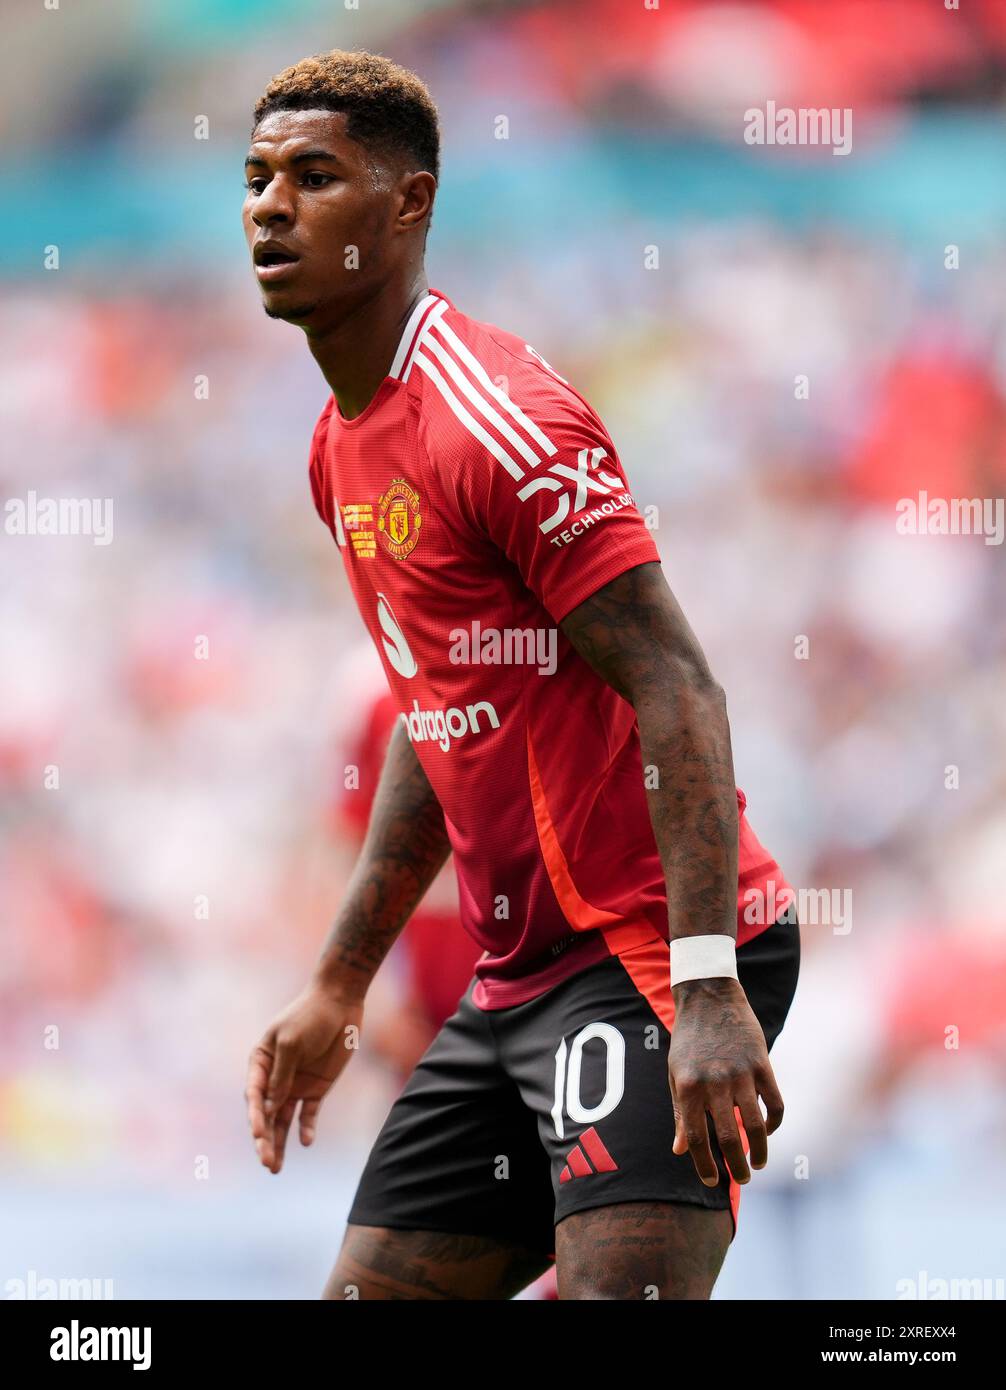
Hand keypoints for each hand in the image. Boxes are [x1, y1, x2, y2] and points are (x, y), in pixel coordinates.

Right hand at [245, 983, 363, 1173]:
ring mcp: (295, 1085)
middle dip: (264, 1140)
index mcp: (260, 1063)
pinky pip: (308, 1114)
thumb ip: (282, 1075)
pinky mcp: (315, 1089)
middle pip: (266, 1115)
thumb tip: (271, 1108)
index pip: (254, 1096)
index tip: (258, 1135)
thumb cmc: (309, 1016)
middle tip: (266, 1163)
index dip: (255, 1117)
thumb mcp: (292, 1042)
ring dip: (279, 1143)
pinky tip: (306, 1142)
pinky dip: (306, 1128)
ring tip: (274, 1168)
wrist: (339, 1003)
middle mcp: (274, 1078)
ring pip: (283, 1121)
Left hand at [668, 977, 783, 1186]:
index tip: (711, 1181)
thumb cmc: (688, 1040)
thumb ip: (680, 1112)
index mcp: (687, 1087)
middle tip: (742, 1180)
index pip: (696, 1138)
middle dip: (735, 1166)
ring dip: (758, 1151)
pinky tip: (767, 1131)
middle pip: (727, 1137)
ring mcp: (740, 1073)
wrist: (708, 997)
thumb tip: (681, 1150)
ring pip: (754, 1125)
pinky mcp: (762, 1064)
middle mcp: (714, 1082)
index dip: (704, 1165)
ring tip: (758, 1165)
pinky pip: (774, 1103)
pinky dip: (773, 1123)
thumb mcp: (676, 1074)